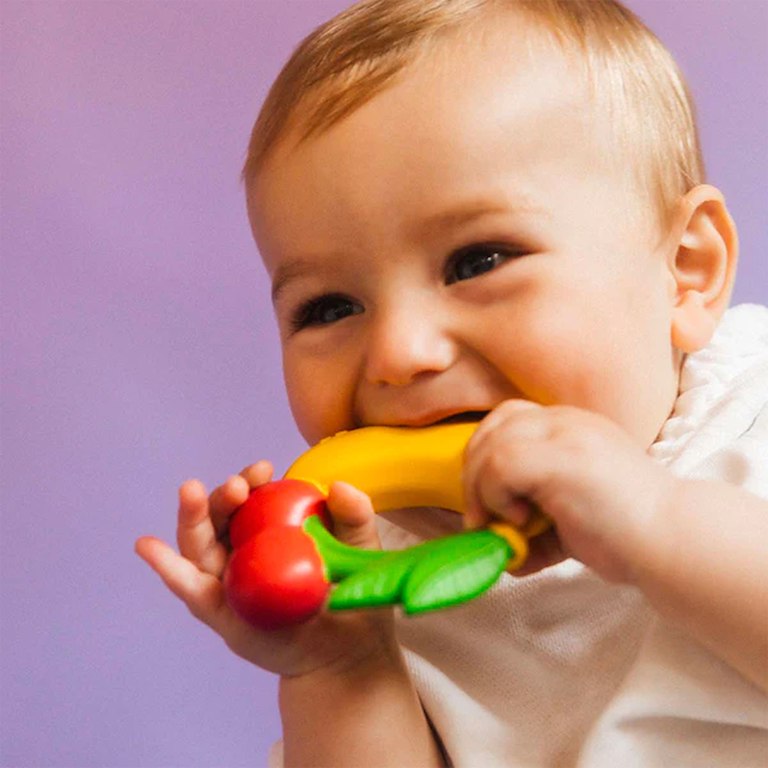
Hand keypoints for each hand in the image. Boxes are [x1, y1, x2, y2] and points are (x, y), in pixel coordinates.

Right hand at [135, 463, 397, 677]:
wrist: (347, 654)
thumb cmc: (350, 596)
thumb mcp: (358, 550)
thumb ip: (354, 516)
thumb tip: (339, 485)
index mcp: (270, 529)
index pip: (252, 498)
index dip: (251, 481)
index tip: (263, 469)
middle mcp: (243, 550)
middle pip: (221, 516)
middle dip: (224, 496)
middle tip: (237, 485)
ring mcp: (227, 580)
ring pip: (200, 544)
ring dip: (192, 517)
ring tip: (189, 491)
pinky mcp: (218, 612)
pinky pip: (190, 587)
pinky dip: (167, 567)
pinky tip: (147, 546)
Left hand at [462, 401, 676, 582]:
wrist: (671, 540)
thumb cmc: (626, 535)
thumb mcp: (570, 520)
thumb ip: (535, 525)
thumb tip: (500, 549)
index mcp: (570, 427)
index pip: (508, 421)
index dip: (485, 458)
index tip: (487, 502)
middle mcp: (565, 421)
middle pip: (492, 427)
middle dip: (474, 474)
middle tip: (482, 519)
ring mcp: (564, 434)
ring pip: (490, 445)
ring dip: (482, 490)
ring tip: (503, 524)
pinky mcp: (561, 457)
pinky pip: (500, 464)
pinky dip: (496, 495)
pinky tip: (521, 520)